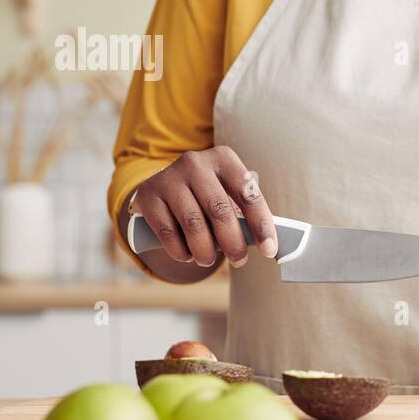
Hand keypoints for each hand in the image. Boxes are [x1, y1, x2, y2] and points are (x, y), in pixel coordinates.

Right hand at [130, 146, 276, 267]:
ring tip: (208, 260)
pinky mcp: (148, 195)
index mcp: (223, 158)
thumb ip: (245, 213)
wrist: (161, 188)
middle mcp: (195, 163)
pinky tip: (187, 255)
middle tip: (239, 260)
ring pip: (194, 224)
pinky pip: (168, 232)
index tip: (270, 250)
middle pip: (220, 210)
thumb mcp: (227, 193)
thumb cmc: (205, 195)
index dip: (261, 225)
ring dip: (205, 250)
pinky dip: (181, 251)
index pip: (248, 194)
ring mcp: (169, 177)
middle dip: (233, 243)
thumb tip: (269, 245)